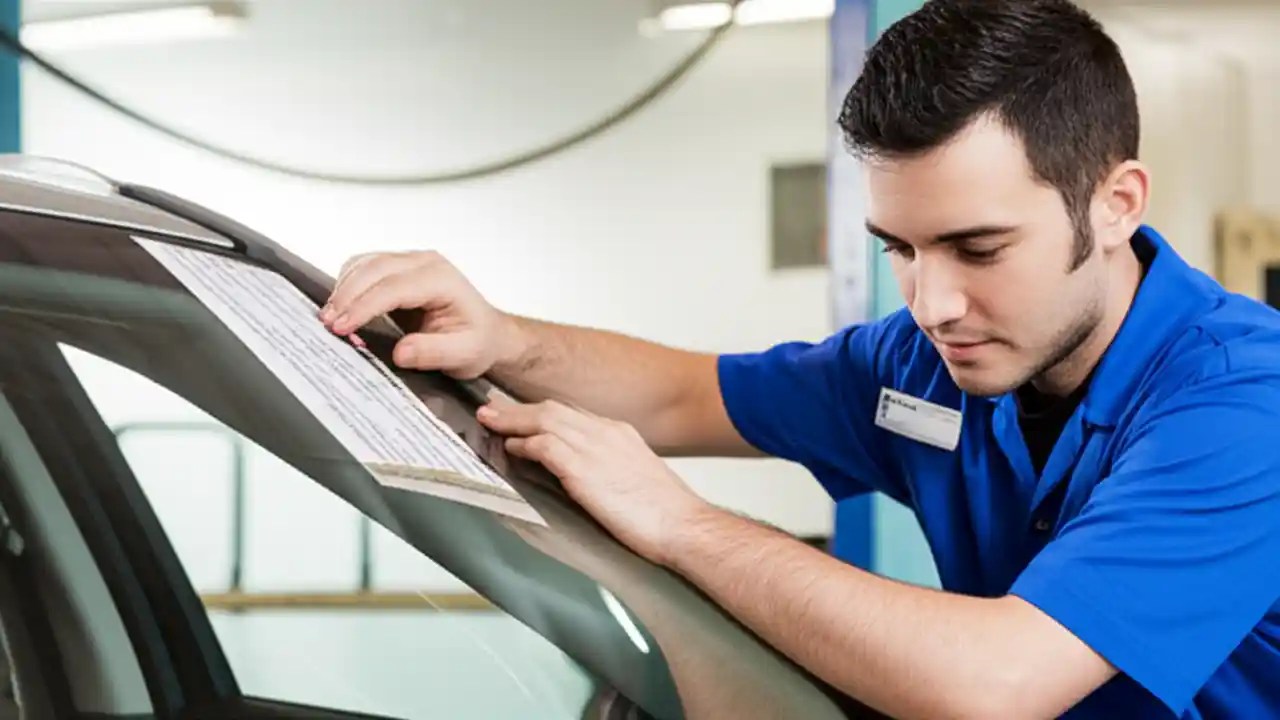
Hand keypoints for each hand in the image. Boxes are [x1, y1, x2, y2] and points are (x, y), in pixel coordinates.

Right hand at [320, 250, 520, 378]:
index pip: (393, 287)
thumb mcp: (464, 355)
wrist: (487, 333)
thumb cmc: (478, 341)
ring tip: (328, 318)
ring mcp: (411, 262)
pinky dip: (348, 284)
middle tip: (327, 324)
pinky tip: (341, 307)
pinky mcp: (398, 269)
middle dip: (346, 296)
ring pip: (365, 264)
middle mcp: (425, 263)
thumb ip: (434, 352)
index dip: (363, 306)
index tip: (341, 327)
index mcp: (441, 280)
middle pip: (374, 269)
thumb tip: (401, 351)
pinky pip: (365, 267)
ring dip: (343, 288)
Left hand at [478, 400, 710, 565]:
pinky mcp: (583, 469)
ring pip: (543, 419)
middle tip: (492, 410)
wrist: (682, 525)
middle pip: (552, 409)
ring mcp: (595, 448)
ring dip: (512, 420)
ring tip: (490, 423)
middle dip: (518, 409)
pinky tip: (512, 449)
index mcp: (619, 434)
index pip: (572, 413)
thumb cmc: (663, 513)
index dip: (542, 412)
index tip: (522, 415)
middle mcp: (606, 432)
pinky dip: (525, 444)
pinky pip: (545, 445)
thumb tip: (585, 477)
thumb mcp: (635, 479)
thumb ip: (608, 470)